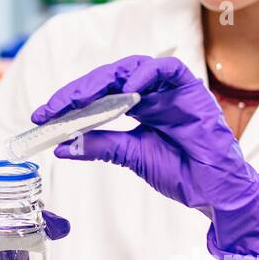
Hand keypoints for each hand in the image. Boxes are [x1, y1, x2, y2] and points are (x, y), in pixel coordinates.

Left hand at [33, 55, 258, 259]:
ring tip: (80, 100)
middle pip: (109, 78)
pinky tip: (125, 90)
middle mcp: (151, 94)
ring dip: (103, 80)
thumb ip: (100, 145)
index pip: (97, 95)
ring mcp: (170, 90)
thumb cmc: (181, 174)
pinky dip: (144, 75)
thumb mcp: (131, 157)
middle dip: (78, 91)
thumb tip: (62, 144)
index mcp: (137, 108)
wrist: (215, 192)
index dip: (70, 102)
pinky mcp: (191, 89)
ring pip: (132, 67)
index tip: (43, 116)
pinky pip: (167, 69)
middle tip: (53, 108)